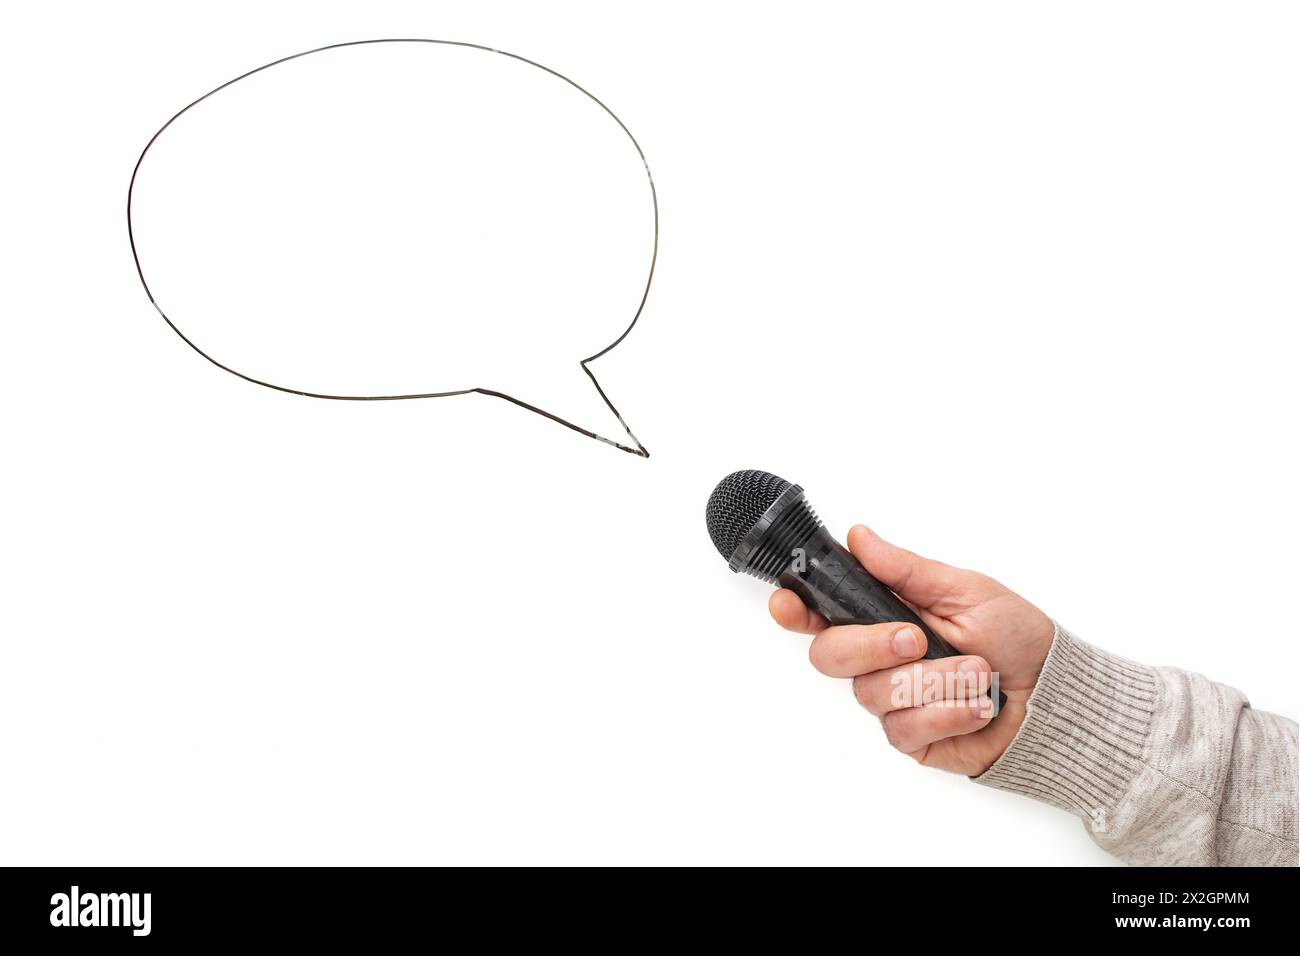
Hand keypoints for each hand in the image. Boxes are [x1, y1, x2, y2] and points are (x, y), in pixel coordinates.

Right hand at [769, 524, 1054, 775]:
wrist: (1053, 696)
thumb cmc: (1015, 636)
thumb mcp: (964, 588)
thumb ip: (905, 570)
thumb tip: (858, 537)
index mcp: (883, 614)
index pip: (821, 611)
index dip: (794, 609)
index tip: (787, 603)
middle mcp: (879, 657)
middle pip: (830, 655)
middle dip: (871, 645)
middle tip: (916, 639)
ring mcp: (892, 699)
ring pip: (872, 692)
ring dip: (932, 680)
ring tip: (977, 672)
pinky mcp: (910, 737)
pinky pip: (903, 726)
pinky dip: (947, 711)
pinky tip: (976, 704)